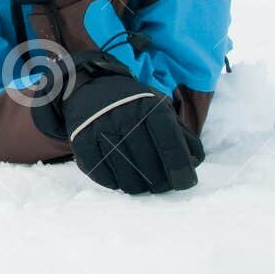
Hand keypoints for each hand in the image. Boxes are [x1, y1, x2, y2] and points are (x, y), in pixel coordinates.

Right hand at [60, 55, 201, 193]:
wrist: (89, 86)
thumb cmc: (132, 104)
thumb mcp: (159, 108)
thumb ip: (180, 134)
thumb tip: (193, 162)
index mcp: (149, 107)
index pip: (170, 143)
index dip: (180, 168)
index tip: (185, 182)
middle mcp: (125, 116)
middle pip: (149, 164)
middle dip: (160, 182)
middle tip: (162, 187)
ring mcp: (101, 128)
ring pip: (125, 172)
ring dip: (137, 186)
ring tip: (142, 187)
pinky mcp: (81, 139)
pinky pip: (99, 172)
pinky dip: (112, 183)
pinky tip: (119, 182)